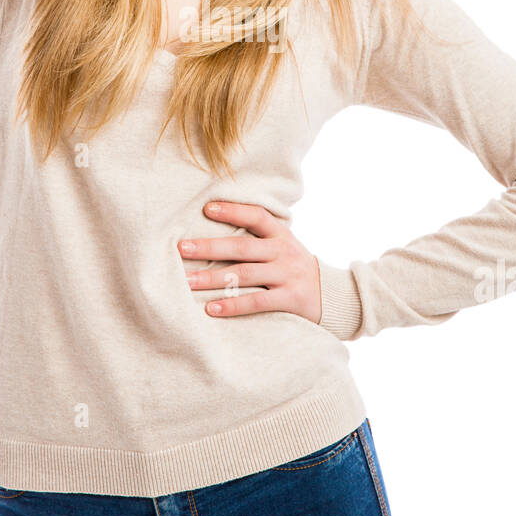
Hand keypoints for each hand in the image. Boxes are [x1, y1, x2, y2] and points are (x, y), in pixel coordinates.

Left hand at [178, 200, 321, 322]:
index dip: (233, 211)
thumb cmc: (294, 268)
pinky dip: (232, 305)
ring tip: (187, 281)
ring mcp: (287, 276)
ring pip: (245, 275)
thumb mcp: (283, 246)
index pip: (257, 216)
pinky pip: (257, 302)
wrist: (333, 296)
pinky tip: (210, 308)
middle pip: (243, 247)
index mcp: (281, 235)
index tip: (207, 208)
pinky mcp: (289, 300)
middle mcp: (284, 252)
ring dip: (213, 278)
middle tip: (181, 249)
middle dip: (210, 247)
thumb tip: (213, 228)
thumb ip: (258, 238)